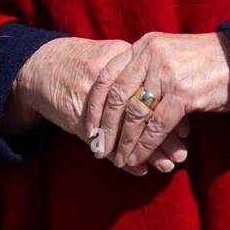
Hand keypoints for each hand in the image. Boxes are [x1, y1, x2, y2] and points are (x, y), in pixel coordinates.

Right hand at [5, 37, 189, 177]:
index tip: (186, 133)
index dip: (170, 113)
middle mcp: (108, 78)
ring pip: (124, 130)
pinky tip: (139, 170)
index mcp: (121, 59)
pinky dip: (121, 157)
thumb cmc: (87, 64)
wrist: (43, 65)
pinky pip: (105, 142)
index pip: (152, 90)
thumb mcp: (115, 61)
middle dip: (163, 137)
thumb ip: (142, 77)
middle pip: (141, 112)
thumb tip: (178, 107)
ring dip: (146, 151)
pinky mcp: (77, 117)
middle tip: (180, 156)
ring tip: (165, 166)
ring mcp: (91, 98)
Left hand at [84, 31, 229, 171]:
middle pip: (117, 97)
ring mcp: (167, 73)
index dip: (95, 104)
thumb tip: (120, 100)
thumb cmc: (205, 64)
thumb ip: (144, 69)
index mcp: (144, 45)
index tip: (89, 127)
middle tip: (99, 149)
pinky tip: (138, 157)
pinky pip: (156, 126)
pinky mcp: (183, 93)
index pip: (107, 75)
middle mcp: (151, 55)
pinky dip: (144, 145)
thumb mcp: (169, 56)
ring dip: (124, 142)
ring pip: (135, 114)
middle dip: (106, 127)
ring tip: (119, 159)